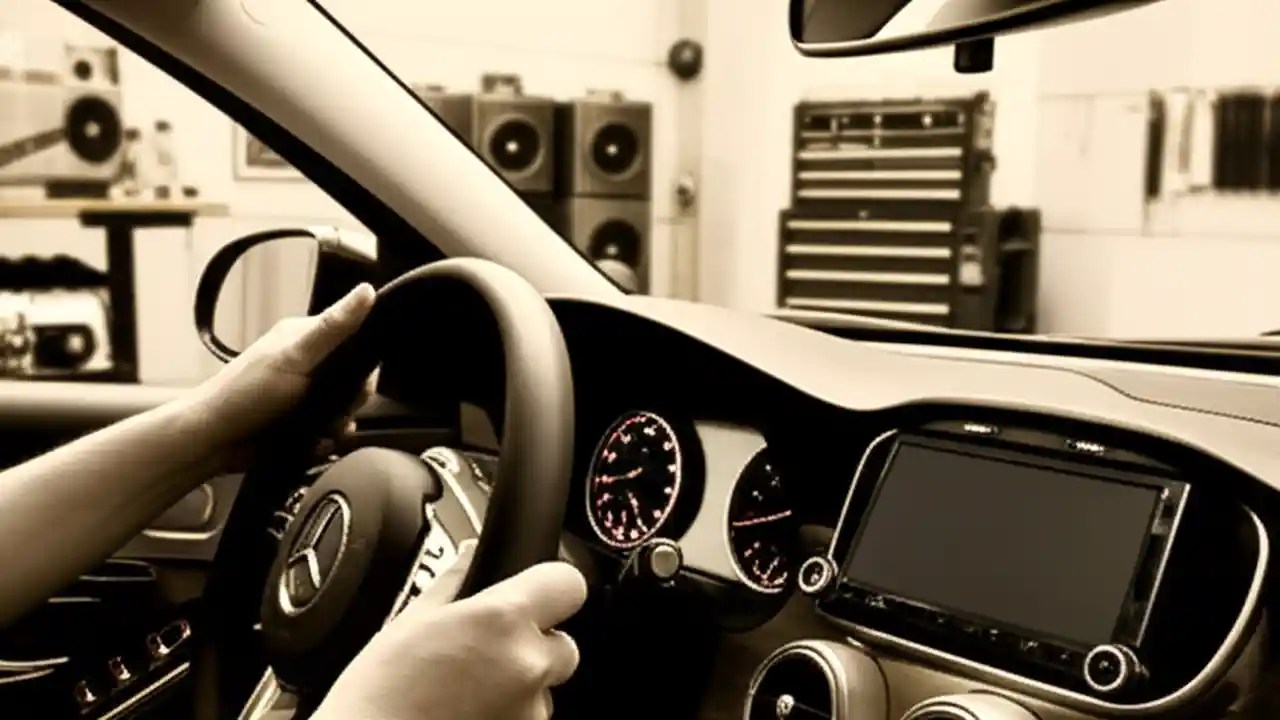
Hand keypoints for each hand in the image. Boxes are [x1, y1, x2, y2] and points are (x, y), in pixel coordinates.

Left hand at [188, 283, 376, 468]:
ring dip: (341, 424)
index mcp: (305, 338)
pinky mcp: (299, 422)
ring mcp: (302, 394)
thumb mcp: (295, 357)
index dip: (364, 363)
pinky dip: (326, 440)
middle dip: (351, 402)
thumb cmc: (247, 393)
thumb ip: (333, 328)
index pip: (354, 341)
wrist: (211, 441)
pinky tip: (317, 444)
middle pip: (353, 380)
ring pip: (343, 407)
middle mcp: (306, 364)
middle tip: (338, 413)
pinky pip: (328, 430)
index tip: (359, 383)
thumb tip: (368, 289)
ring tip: (327, 433)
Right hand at [316, 542, 587, 719]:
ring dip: (520, 684)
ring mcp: (531, 711)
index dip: (551, 586)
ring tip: (469, 690)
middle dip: (533, 644)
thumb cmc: (380, 695)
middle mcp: (528, 665)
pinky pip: (530, 717)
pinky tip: (469, 712)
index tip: (536, 592)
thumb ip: (454, 581)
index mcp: (502, 621)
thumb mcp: (409, 622)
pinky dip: (510, 714)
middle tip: (486, 653)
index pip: (568, 584)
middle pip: (563, 643)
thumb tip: (472, 553)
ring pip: (545, 687)